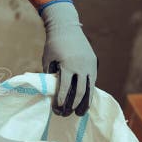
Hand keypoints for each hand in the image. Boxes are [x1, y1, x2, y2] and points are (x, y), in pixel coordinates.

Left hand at [40, 1, 97, 116]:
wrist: (67, 28)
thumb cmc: (53, 44)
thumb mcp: (48, 60)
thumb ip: (51, 75)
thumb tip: (52, 92)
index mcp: (68, 65)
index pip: (65, 88)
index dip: (61, 100)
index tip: (57, 109)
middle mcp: (81, 67)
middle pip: (79, 92)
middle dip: (72, 105)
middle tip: (66, 114)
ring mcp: (89, 66)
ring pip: (89, 89)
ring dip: (84, 103)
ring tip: (80, 113)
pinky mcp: (94, 64)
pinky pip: (93, 82)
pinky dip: (89, 92)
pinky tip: (86, 101)